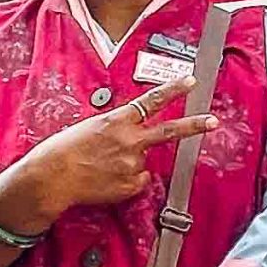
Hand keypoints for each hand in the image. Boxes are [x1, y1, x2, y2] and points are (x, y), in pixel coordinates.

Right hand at [8, 78, 215, 223]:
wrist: (54, 176)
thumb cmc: (65, 150)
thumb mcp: (91, 127)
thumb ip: (117, 128)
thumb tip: (132, 135)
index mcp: (117, 120)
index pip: (152, 100)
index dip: (173, 90)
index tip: (191, 81)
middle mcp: (130, 140)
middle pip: (169, 131)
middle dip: (193, 125)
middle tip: (213, 121)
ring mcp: (133, 163)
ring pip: (144, 161)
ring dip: (130, 162)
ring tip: (104, 165)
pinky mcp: (131, 185)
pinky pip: (137, 180)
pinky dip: (127, 180)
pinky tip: (107, 178)